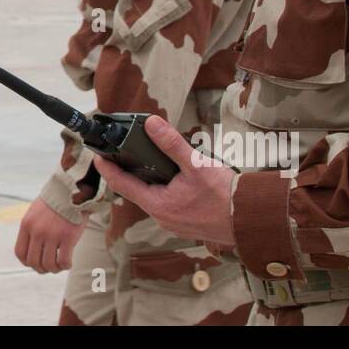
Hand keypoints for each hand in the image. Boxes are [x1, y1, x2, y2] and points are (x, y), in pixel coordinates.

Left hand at [14, 198, 85, 272]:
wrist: (72, 190)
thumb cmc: (55, 202)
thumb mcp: (35, 212)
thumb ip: (32, 229)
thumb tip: (33, 250)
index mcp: (27, 225)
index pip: (20, 253)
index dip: (27, 262)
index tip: (36, 263)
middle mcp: (37, 231)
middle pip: (33, 262)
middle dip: (41, 268)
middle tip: (50, 267)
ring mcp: (52, 235)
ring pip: (49, 264)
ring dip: (54, 269)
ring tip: (60, 266)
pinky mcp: (68, 237)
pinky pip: (64, 261)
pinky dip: (66, 266)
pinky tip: (69, 263)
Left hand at [92, 116, 235, 244]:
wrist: (251, 220)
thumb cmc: (226, 196)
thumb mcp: (196, 164)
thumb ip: (171, 143)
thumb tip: (151, 124)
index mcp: (158, 204)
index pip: (122, 185)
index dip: (108, 169)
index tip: (97, 156)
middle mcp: (162, 217)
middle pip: (137, 191)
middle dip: (131, 172)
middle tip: (124, 153)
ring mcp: (174, 223)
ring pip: (153, 198)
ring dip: (150, 181)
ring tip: (151, 161)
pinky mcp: (186, 224)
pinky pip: (168, 204)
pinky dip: (165, 190)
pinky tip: (174, 179)